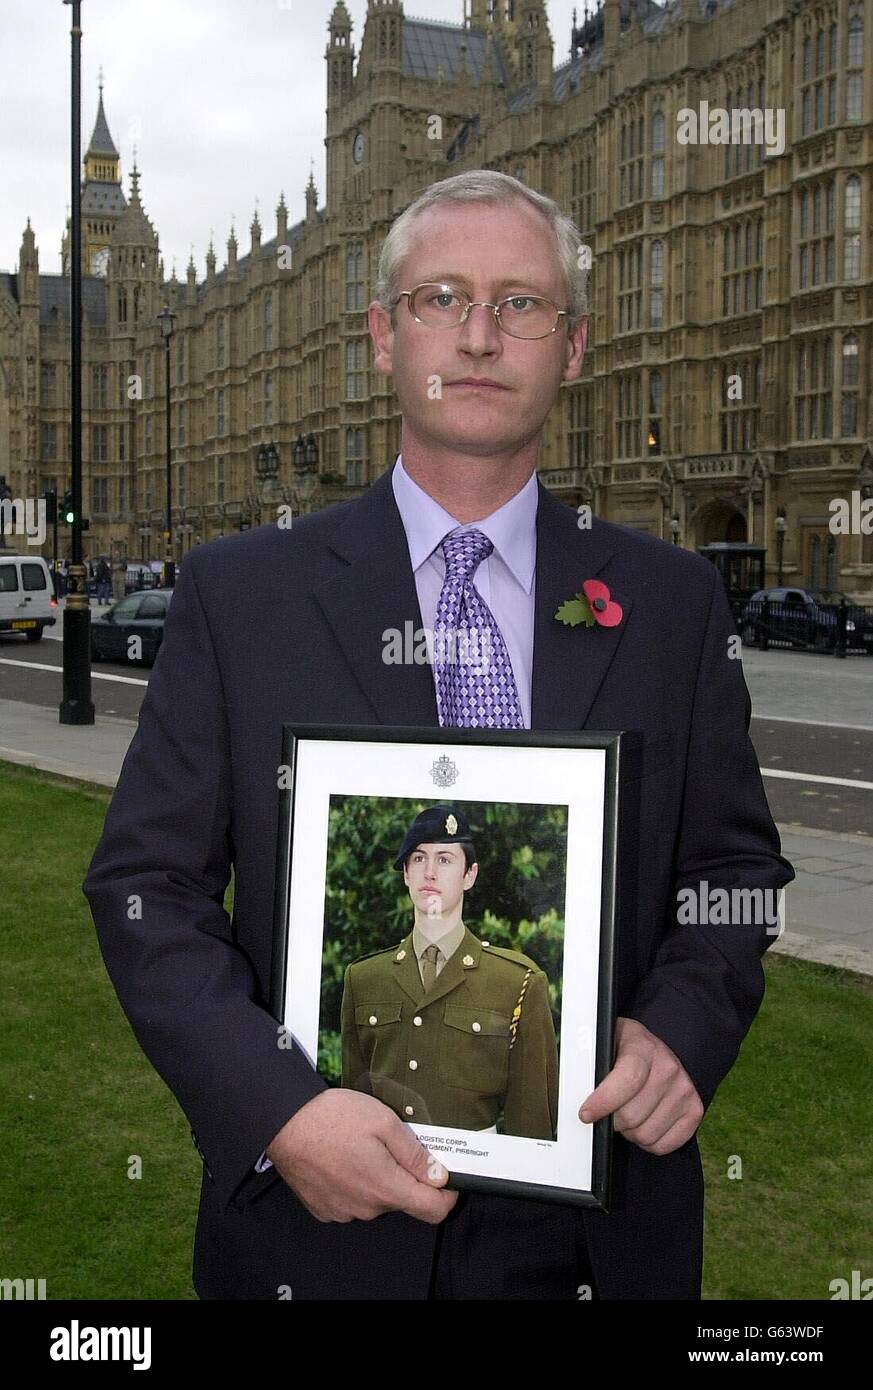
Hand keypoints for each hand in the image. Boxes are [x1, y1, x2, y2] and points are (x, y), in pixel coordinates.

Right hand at [265, 1089, 458, 1223]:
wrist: (284, 1124)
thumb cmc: (334, 1118)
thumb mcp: (385, 1122)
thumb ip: (415, 1153)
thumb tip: (440, 1175)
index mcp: (386, 1187)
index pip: (433, 1210)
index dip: (447, 1195)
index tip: (446, 1176)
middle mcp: (367, 1208)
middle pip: (402, 1200)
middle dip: (405, 1176)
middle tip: (392, 1143)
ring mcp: (344, 1212)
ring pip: (376, 1200)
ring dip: (378, 1179)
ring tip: (361, 1147)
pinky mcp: (325, 1209)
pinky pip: (352, 1201)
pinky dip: (355, 1184)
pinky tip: (343, 1159)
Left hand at [578, 1017, 703, 1154]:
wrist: (660, 1049)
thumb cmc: (625, 1049)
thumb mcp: (606, 1044)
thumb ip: (591, 1064)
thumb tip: (574, 1090)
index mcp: (642, 1047)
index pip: (627, 1080)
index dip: (604, 1102)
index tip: (585, 1114)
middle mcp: (668, 1068)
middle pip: (631, 1116)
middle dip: (612, 1120)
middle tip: (608, 1111)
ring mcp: (684, 1090)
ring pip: (644, 1135)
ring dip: (629, 1132)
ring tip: (627, 1114)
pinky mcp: (694, 1111)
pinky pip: (663, 1146)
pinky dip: (647, 1142)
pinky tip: (643, 1123)